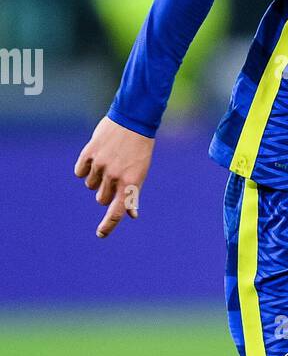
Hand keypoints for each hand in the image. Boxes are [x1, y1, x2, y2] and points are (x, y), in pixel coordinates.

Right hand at [74, 117, 154, 237]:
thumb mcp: (140, 172)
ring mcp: (100, 165)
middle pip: (101, 199)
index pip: (117, 211)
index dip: (108, 225)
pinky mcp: (89, 153)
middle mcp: (114, 176)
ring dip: (96, 179)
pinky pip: (79, 172)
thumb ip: (133, 194)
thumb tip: (132, 215)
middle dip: (106, 193)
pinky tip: (94, 158)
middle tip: (114, 177)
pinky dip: (85, 169)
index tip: (101, 234)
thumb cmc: (139, 150)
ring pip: (90, 185)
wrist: (132, 120)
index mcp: (130, 183)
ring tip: (108, 162)